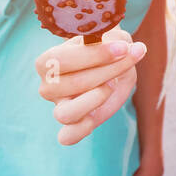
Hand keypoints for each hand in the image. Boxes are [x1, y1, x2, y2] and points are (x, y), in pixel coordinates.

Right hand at [35, 28, 145, 145]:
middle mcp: (49, 86)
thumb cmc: (109, 48)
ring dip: (95, 98)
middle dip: (106, 71)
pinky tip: (99, 113)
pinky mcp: (73, 125)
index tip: (123, 48)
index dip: (94, 55)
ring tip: (112, 84)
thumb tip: (127, 48)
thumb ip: (115, 39)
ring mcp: (60, 107)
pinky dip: (82, 130)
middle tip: (127, 58)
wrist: (115, 65)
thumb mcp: (113, 38)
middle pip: (71, 84)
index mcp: (48, 62)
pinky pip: (68, 137)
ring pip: (65, 114)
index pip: (59, 60)